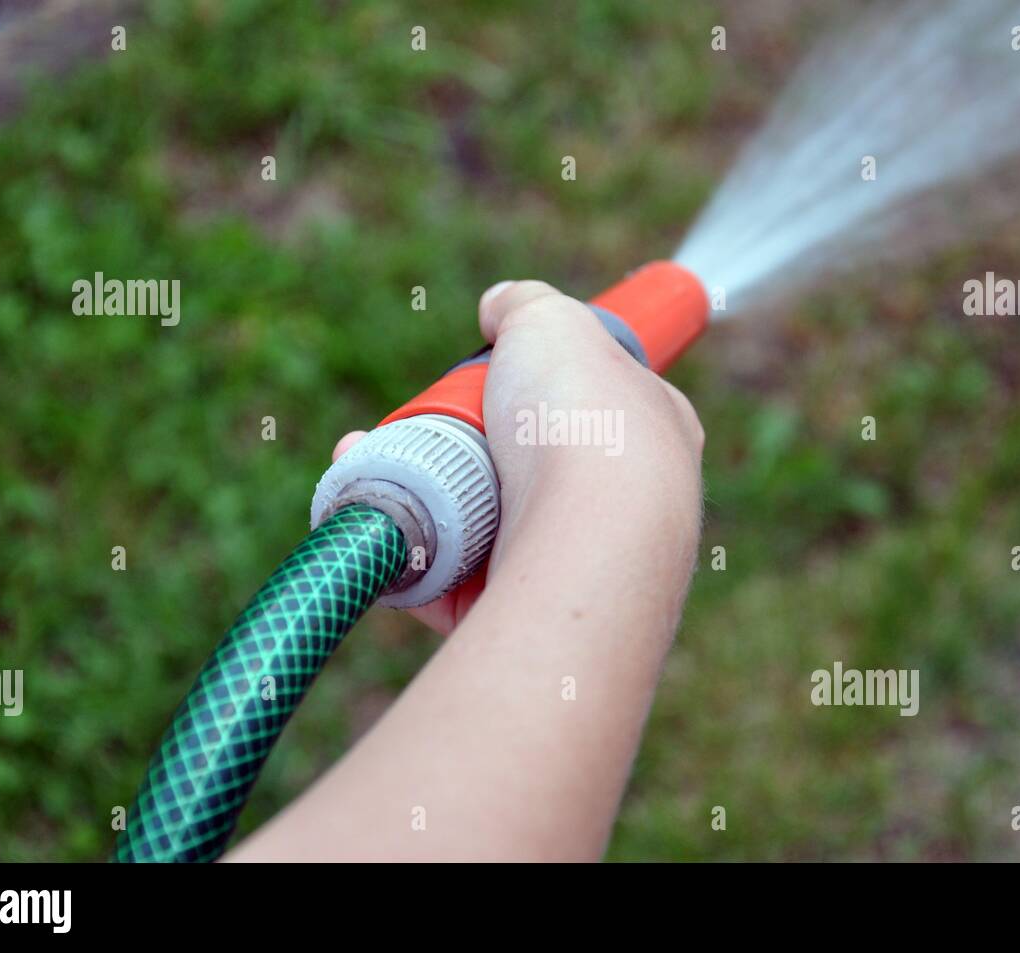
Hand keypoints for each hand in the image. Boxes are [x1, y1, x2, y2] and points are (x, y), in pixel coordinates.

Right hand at [331, 279, 704, 633]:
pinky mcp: (516, 610)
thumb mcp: (554, 325)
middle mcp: (621, 504)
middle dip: (459, 439)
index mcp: (652, 431)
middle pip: (524, 461)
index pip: (598, 399)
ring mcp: (570, 563)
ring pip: (476, 520)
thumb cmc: (585, 422)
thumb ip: (526, 304)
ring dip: (416, 488)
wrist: (588, 539)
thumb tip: (500, 305)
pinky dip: (404, 550)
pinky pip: (446, 578)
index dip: (544, 383)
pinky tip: (368, 511)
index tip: (495, 376)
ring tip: (368, 453)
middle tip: (418, 419)